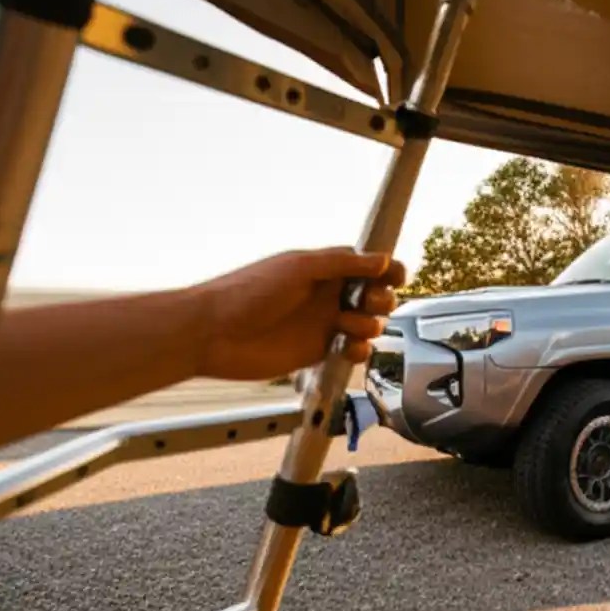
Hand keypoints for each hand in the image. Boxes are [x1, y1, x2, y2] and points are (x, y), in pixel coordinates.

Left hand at [192, 247, 405, 379]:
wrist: (214, 334)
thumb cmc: (247, 293)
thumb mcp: (298, 268)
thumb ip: (342, 263)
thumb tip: (381, 258)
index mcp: (323, 268)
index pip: (367, 265)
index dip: (387, 269)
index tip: (395, 275)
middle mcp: (327, 294)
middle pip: (375, 294)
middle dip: (381, 298)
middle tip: (368, 301)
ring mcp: (324, 323)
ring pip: (369, 323)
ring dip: (370, 324)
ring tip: (349, 325)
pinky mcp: (319, 351)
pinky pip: (354, 350)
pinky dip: (359, 350)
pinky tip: (347, 347)